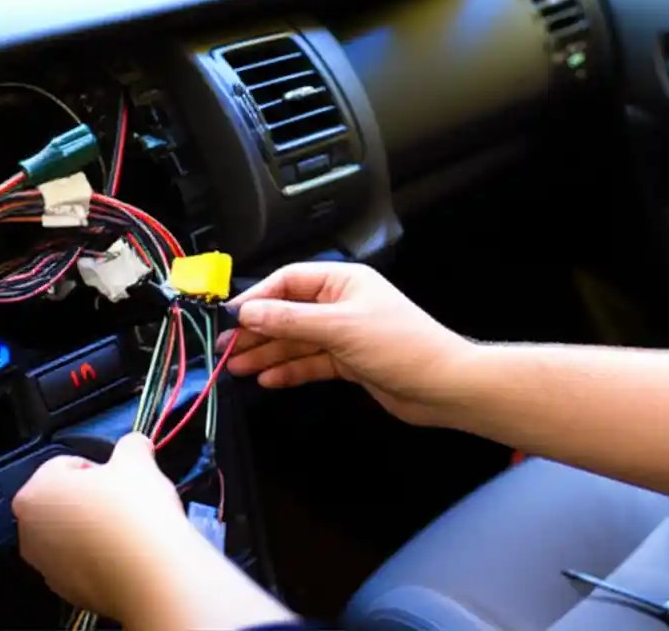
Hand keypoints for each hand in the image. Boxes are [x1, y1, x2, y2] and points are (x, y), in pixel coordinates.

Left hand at [12, 433, 198, 621]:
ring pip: (72, 535)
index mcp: (34, 494)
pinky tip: (125, 556)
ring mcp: (46, 567)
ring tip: (128, 530)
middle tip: (124, 503)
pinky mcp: (67, 593)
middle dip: (90, 500)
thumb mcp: (136, 462)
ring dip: (94, 529)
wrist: (152, 575)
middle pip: (63, 502)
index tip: (119, 479)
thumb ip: (131, 446)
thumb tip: (135, 444)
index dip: (97, 468)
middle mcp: (30, 533)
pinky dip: (99, 558)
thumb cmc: (134, 512)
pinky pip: (82, 564)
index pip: (65, 466)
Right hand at [225, 262, 473, 424]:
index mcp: (342, 281)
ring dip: (266, 353)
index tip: (230, 316)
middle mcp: (340, 303)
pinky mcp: (348, 362)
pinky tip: (266, 379)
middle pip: (287, 313)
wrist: (444, 387)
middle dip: (256, 331)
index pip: (288, 282)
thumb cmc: (401, 346)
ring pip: (295, 341)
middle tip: (224, 347)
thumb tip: (248, 311)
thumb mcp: (340, 328)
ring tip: (235, 367)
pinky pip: (309, 362)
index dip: (257, 298)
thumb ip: (290, 320)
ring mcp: (344, 334)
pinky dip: (289, 370)